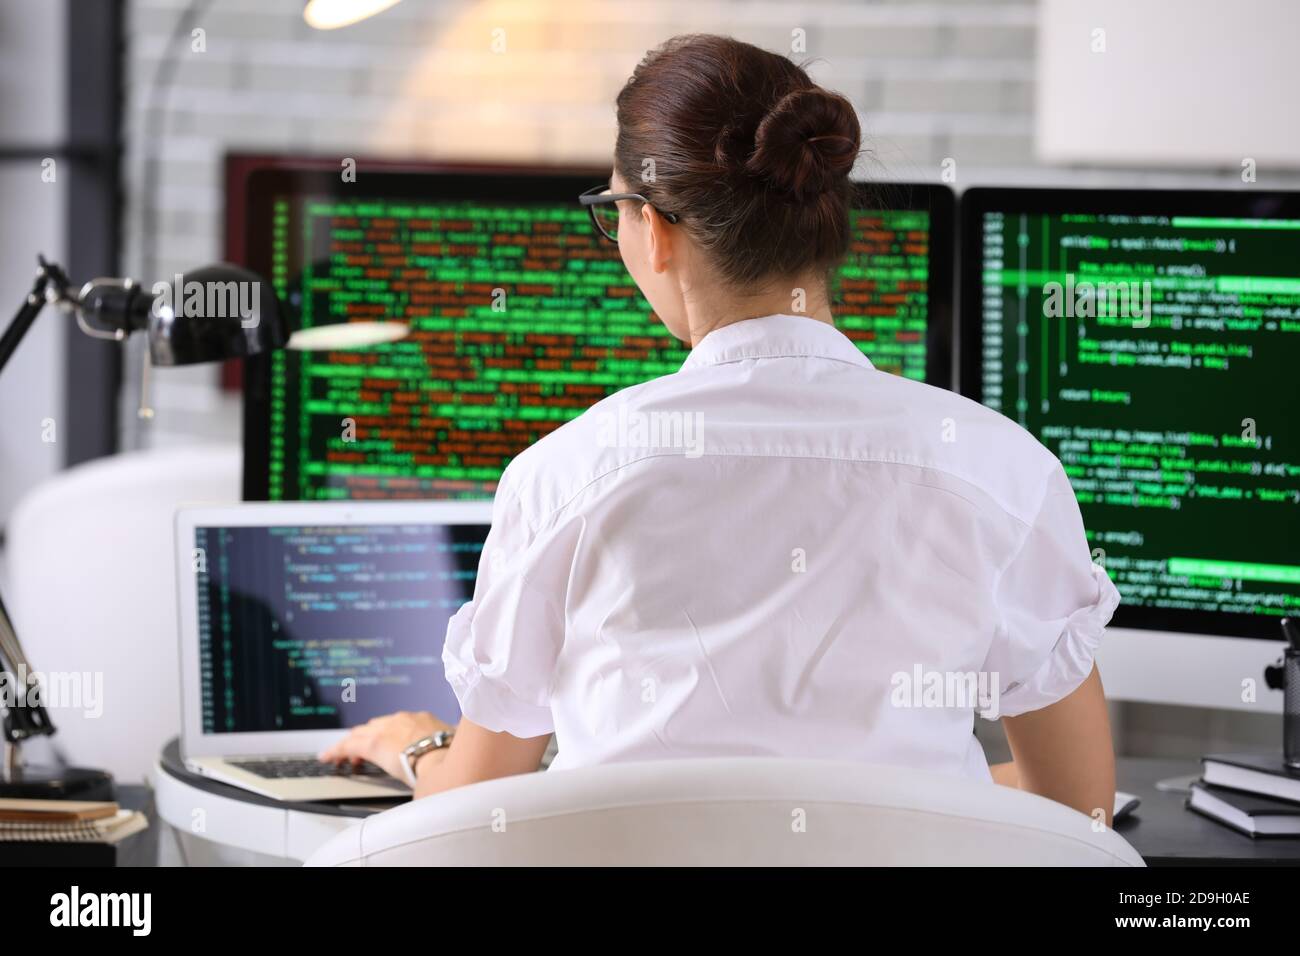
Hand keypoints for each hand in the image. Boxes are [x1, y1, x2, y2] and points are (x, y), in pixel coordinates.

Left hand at [319, 711, 452, 782]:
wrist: (445, 756)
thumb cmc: (454, 754)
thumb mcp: (454, 744)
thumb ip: (450, 744)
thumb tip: (459, 750)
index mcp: (420, 719)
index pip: (396, 724)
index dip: (386, 733)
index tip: (385, 741)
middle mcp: (401, 720)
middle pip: (375, 726)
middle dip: (366, 736)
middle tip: (358, 750)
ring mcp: (386, 730)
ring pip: (359, 734)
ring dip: (349, 745)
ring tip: (340, 755)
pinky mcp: (373, 744)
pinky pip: (347, 746)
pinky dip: (336, 751)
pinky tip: (328, 758)